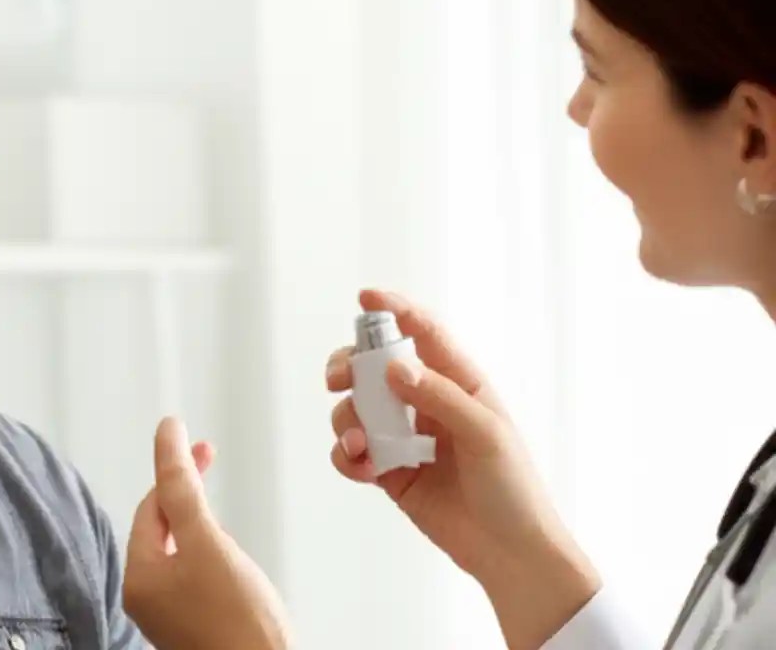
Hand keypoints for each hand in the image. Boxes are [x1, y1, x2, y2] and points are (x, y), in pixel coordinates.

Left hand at [123, 418, 289, 649]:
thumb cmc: (239, 623)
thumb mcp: (208, 542)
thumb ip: (183, 486)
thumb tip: (166, 437)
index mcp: (139, 578)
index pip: (151, 506)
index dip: (173, 467)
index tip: (189, 435)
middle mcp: (148, 599)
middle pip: (163, 527)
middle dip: (186, 494)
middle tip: (208, 455)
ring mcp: (173, 615)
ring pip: (182, 551)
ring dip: (201, 525)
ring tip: (227, 522)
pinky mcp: (199, 626)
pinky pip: (198, 577)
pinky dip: (212, 555)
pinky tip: (235, 561)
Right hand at [326, 289, 600, 649]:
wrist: (508, 553)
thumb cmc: (513, 489)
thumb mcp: (485, 434)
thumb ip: (440, 397)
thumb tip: (395, 367)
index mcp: (458, 382)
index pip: (423, 333)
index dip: (394, 309)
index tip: (365, 298)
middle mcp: (427, 404)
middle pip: (374, 367)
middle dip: (349, 366)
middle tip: (337, 379)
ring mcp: (405, 437)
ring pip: (356, 409)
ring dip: (346, 419)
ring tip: (359, 442)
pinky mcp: (390, 471)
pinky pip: (353, 453)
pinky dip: (347, 456)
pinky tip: (362, 467)